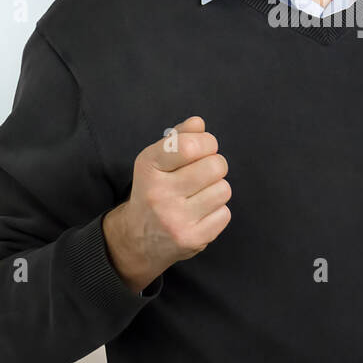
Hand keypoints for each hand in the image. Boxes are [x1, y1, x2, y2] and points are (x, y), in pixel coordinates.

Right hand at [102, 115, 230, 292]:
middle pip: (215, 165)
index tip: (204, 148)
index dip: (206, 142)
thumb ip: (178, 137)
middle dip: (215, 165)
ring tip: (199, 195)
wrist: (137, 239)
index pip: (189, 145)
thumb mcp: (155, 161)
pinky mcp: (192, 239)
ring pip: (224, 189)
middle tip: (204, 173)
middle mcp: (159, 194)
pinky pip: (225, 213)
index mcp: (149, 167)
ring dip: (217, 189)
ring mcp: (175, 219)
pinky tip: (200, 214)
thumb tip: (198, 123)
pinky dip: (217, 212)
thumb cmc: (153, 191)